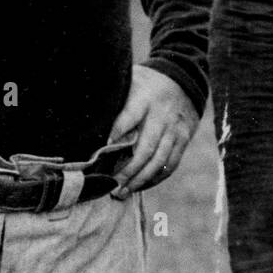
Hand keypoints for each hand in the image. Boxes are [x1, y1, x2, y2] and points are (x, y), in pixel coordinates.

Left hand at [109, 65, 198, 196]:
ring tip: (122, 192)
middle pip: (145, 148)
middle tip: (111, 185)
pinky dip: (155, 179)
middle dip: (127, 170)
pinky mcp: (183, 139)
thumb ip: (115, 100)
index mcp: (145, 98)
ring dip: (140, 180)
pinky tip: (140, 186)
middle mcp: (161, 115)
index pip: (130, 116)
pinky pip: (170, 164)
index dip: (117, 132)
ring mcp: (174, 129)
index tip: (103, 149)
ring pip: (158, 161)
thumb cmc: (146, 85)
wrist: (183, 80)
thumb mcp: (131, 82)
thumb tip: (88, 119)